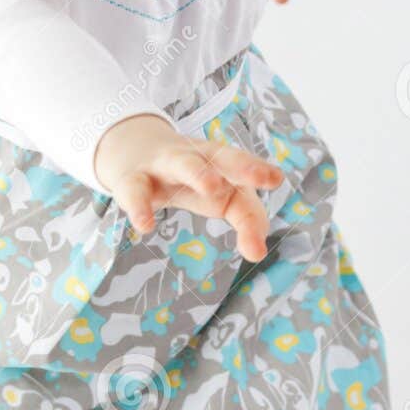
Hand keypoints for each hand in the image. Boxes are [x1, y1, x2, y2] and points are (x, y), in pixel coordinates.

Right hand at [94, 115, 284, 262]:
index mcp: (220, 161)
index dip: (257, 171)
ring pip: (181, 163)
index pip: (242, 166)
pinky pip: (135, 192)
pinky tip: (145, 225)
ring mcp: (163, 166)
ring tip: (212, 187)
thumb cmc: (193, 182)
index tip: (276, 179)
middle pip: (219, 155)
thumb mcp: (224, 199)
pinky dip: (139, 207)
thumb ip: (248, 222)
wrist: (133, 155)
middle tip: (257, 177)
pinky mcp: (133, 181)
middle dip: (239, 163)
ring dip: (198, 171)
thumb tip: (259, 254)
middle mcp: (196, 157)